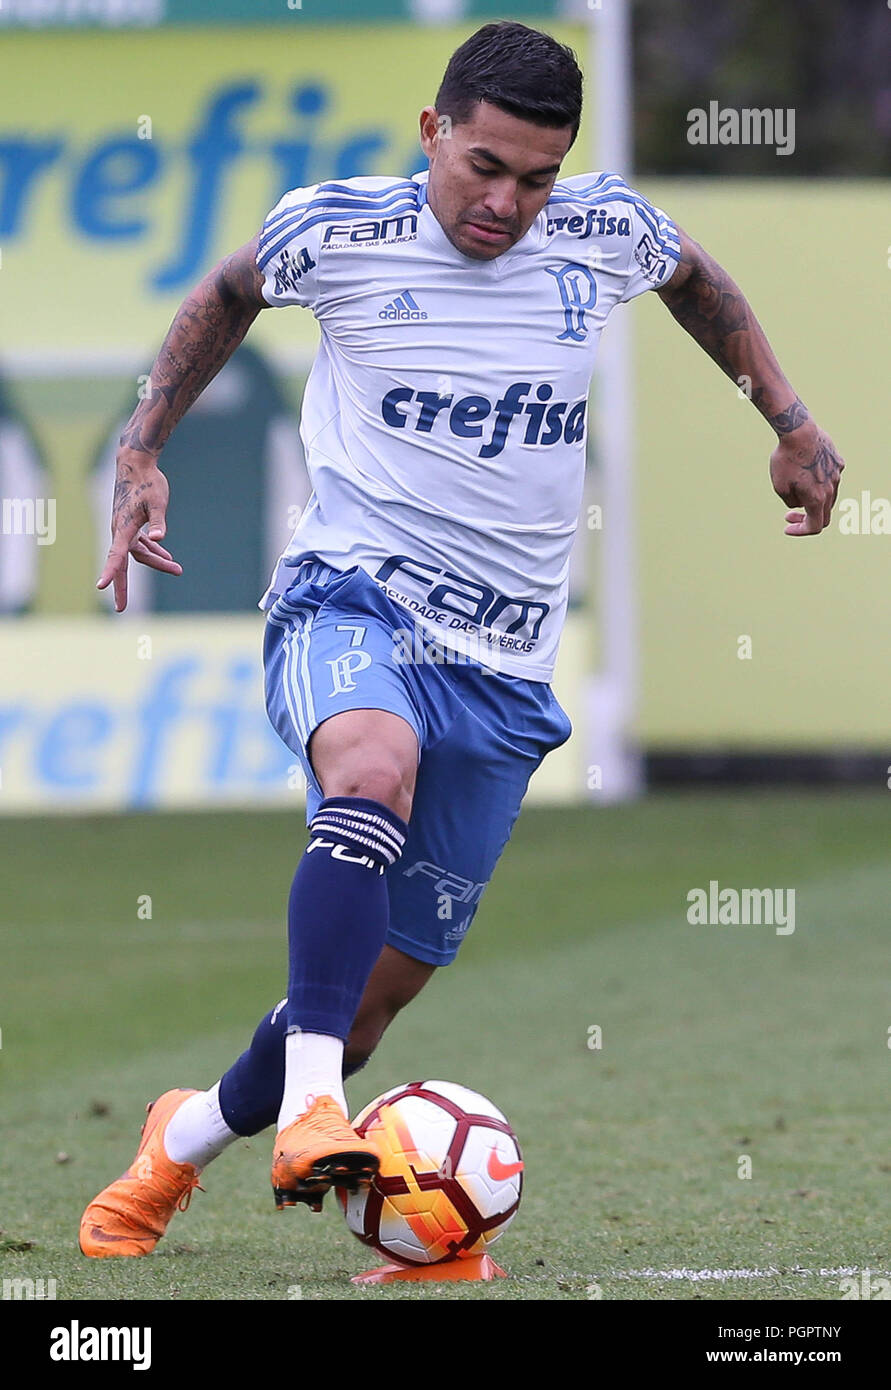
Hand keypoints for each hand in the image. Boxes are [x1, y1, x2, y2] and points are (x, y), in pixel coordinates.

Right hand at [96, 453, 181, 611]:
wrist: (137, 463)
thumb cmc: (148, 481)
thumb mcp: (158, 501)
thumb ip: (159, 521)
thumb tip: (159, 539)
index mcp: (124, 527)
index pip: (116, 555)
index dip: (109, 572)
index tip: (100, 587)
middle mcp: (120, 530)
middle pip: (123, 563)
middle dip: (123, 587)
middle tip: (121, 609)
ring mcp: (125, 527)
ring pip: (138, 553)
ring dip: (156, 562)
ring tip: (178, 570)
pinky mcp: (131, 523)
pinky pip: (140, 544)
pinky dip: (154, 551)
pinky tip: (168, 559)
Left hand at [769, 423, 844, 535]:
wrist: (799, 431)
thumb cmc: (786, 459)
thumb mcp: (780, 486)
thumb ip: (792, 501)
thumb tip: (801, 504)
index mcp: (817, 499)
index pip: (815, 527)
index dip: (800, 531)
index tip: (786, 527)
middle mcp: (831, 489)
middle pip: (824, 514)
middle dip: (806, 519)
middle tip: (789, 515)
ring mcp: (837, 475)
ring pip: (829, 496)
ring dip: (814, 500)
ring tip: (796, 492)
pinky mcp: (838, 461)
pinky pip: (831, 477)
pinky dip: (820, 482)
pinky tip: (807, 472)